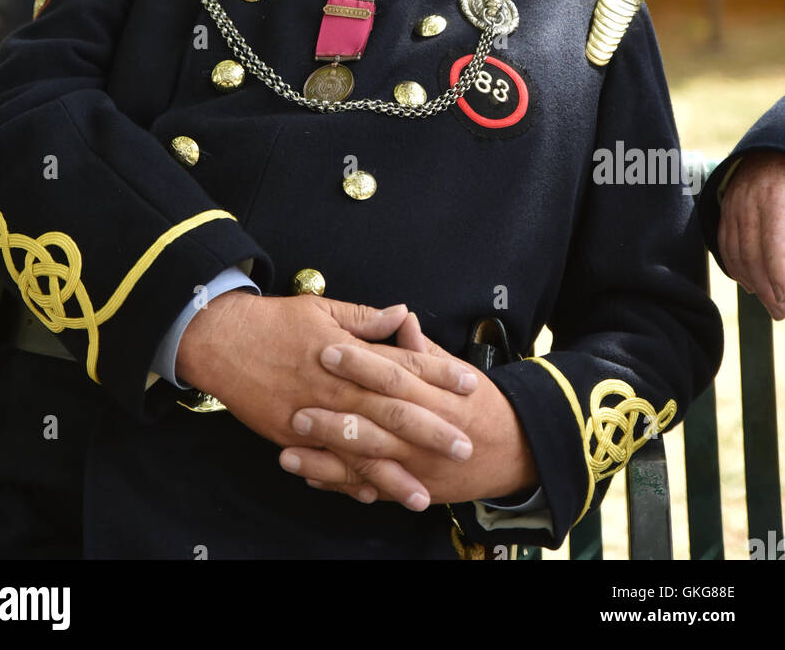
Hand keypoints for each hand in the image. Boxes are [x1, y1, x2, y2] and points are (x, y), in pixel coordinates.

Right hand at [177, 293, 480, 500]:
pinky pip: (325, 462)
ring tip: (424, 493)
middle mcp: (337, 387)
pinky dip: (348, 479)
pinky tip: (372, 495)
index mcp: (350, 353)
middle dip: (430, 430)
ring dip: (395, 472)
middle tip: (464, 447)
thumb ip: (365, 318)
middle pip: (392, 411)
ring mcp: (315, 414)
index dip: (439, 374)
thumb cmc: (275, 321)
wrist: (222, 340)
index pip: (404, 364)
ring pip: (361, 448)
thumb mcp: (323, 309)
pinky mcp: (292, 434)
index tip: (471, 385)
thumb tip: (404, 314)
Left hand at [278, 314, 537, 508]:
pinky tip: (309, 475)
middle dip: (335, 418)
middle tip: (298, 410)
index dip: (360, 363)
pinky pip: (371, 487)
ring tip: (288, 451)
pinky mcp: (412, 488)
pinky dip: (339, 484)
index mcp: (435, 395)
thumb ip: (423, 348)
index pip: (393, 374)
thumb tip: (401, 316)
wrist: (516, 451)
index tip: (327, 349)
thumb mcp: (458, 370)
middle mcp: (424, 433)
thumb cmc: (482, 405)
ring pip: (367, 463)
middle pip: (375, 422)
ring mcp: (417, 466)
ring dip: (327, 458)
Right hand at [719, 151, 784, 318]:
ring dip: (754, 285)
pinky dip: (735, 267)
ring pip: (737, 254)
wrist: (775, 146)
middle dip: (770, 291)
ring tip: (770, 304)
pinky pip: (725, 243)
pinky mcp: (726, 206)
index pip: (775, 251)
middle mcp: (750, 201)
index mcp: (776, 198)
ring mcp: (734, 204)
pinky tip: (749, 284)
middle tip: (782, 313)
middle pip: (754, 257)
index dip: (782, 280)